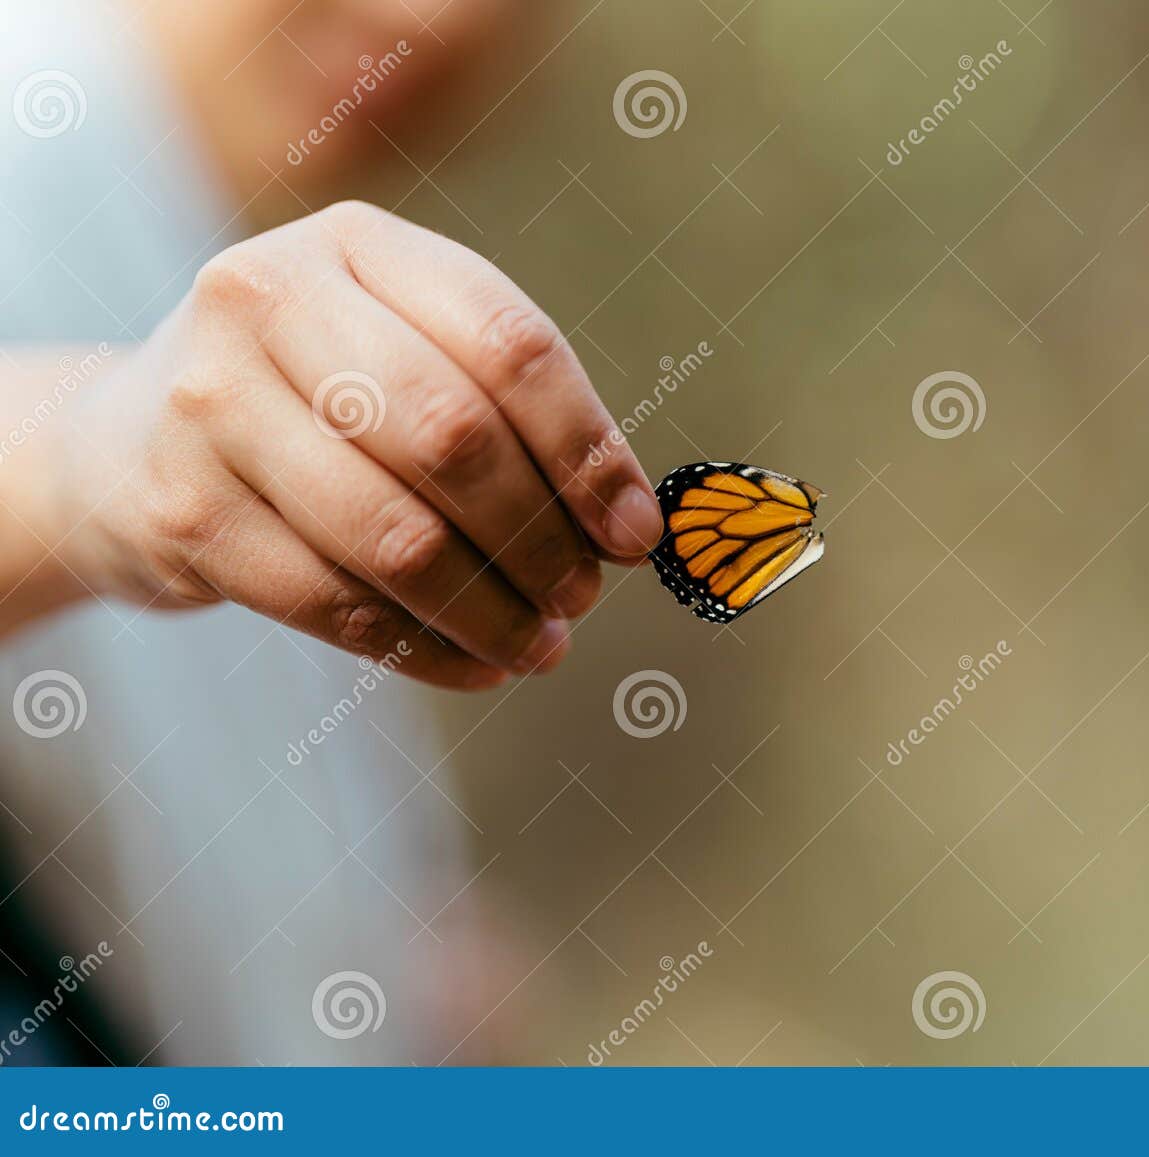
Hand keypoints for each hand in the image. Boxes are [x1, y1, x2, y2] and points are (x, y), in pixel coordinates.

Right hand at [48, 201, 662, 688]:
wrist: (126, 442)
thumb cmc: (315, 399)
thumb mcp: (403, 351)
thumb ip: (511, 409)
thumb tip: (632, 524)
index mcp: (359, 243)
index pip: (509, 345)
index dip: (588, 450)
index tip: (636, 534)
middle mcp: (271, 298)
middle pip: (453, 437)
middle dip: (541, 538)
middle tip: (583, 597)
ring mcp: (211, 402)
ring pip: (396, 535)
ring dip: (491, 612)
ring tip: (540, 646)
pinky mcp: (181, 510)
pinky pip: (335, 604)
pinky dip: (425, 651)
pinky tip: (475, 667)